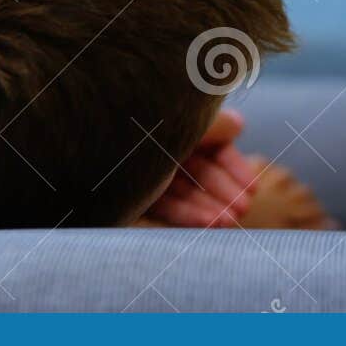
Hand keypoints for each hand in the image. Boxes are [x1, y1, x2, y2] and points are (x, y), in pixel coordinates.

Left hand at [144, 110, 260, 227]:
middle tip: (243, 210)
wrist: (92, 153)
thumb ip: (218, 124)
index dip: (234, 167)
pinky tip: (207, 223)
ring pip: (185, 192)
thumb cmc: (147, 132)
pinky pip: (164, 206)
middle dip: (224, 192)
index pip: (213, 144)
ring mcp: (146, 172)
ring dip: (209, 207)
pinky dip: (186, 215)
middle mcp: (161, 145)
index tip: (253, 189)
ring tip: (228, 222)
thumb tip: (239, 124)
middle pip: (200, 172)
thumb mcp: (191, 125)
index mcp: (175, 122)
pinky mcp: (134, 195)